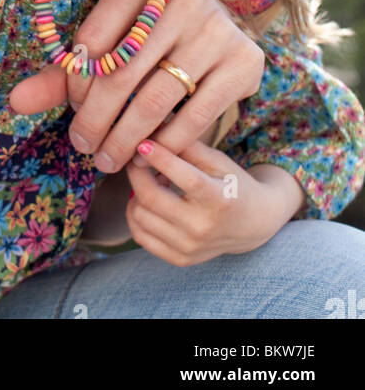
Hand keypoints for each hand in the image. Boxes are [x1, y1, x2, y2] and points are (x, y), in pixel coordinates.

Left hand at [10, 0, 264, 170]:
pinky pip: (193, 116)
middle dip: (96, 118)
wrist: (228, 38)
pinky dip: (165, 142)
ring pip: (154, 97)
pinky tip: (146, 154)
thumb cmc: (154, 39)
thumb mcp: (113, 43)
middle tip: (83, 147)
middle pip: (122, 70)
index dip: (76, 82)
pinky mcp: (244, 63)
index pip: (94, 38)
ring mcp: (219, 28)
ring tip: (107, 160)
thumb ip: (65, 72)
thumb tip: (16, 101)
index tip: (72, 110)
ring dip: (124, 138)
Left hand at [125, 138, 304, 264]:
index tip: (142, 142)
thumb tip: (153, 130)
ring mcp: (190, 248)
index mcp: (220, 201)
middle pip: (152, 198)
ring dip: (136, 192)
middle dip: (136, 172)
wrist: (253, 224)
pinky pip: (140, 236)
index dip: (160, 158)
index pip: (185, 178)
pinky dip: (135, 214)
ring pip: (139, 215)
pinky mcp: (179, 259)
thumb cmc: (233, 184)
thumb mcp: (218, 161)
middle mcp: (203, 228)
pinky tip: (147, 201)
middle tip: (135, 157)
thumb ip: (188, 145)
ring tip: (150, 179)